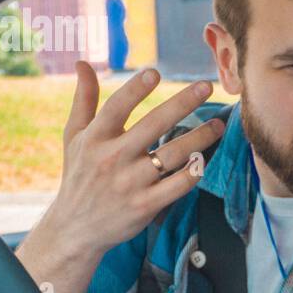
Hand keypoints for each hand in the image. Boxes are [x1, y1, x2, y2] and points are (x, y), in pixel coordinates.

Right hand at [47, 62, 224, 257]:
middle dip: (182, 103)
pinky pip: (178, 185)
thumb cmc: (78, 175)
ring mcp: (130, 183)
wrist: (74, 229)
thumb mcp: (74, 137)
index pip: (116, 107)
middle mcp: (112, 158)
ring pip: (173, 154)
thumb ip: (84, 100)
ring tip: (218, 124)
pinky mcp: (145, 205)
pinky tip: (206, 159)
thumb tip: (82, 63)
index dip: (135, 89)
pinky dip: (194, 172)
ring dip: (200, 137)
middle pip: (153, 125)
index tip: (155, 72)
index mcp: (94, 138)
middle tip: (207, 86)